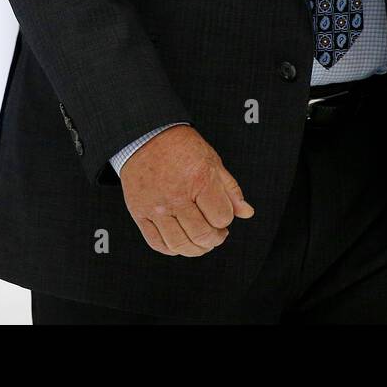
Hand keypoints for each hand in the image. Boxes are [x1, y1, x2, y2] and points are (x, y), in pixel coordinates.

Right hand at [120, 124, 254, 255]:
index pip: (221, 217)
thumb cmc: (180, 146)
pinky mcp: (140, 213)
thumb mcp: (212, 160)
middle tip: (217, 234)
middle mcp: (177, 195)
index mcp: (200, 179)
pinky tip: (180, 241)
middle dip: (214, 239)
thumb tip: (246, 212)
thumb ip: (230, 189)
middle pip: (202, 235)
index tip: (223, 215)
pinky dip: (172, 249)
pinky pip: (157, 243)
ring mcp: (156, 207)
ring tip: (201, 241)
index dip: (226, 220)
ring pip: (179, 244)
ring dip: (195, 249)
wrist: (146, 137)